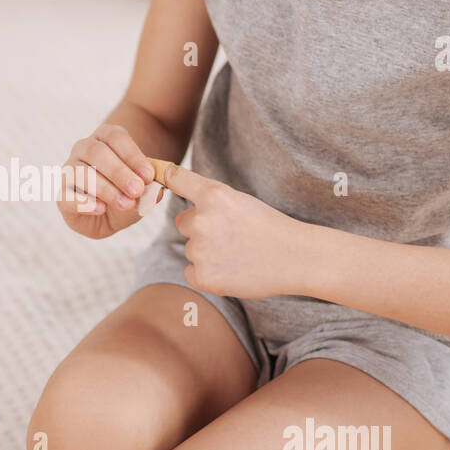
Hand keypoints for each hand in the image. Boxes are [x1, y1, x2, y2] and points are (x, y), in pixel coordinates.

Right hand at [57, 124, 164, 239]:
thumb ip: (149, 189)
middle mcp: (84, 148)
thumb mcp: (143, 191)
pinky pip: (67, 195)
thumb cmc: (125, 194)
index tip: (149, 176)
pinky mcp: (61, 193)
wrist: (107, 216)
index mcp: (105, 138)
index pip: (116, 137)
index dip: (133, 156)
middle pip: (97, 152)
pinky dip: (83, 202)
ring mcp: (69, 169)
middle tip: (137, 190)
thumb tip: (157, 191)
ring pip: (81, 172)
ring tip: (125, 203)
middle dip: (119, 172)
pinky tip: (100, 209)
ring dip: (105, 188)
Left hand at [160, 162, 305, 299]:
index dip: (164, 175)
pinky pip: (191, 272)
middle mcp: (202, 220)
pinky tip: (231, 269)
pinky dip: (206, 273)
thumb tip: (179, 213)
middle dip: (201, 229)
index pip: (176, 178)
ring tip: (238, 253)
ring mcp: (201, 250)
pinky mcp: (203, 276)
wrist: (295, 258)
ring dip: (207, 253)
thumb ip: (207, 200)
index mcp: (214, 195)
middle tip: (233, 236)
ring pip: (191, 249)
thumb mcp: (239, 201)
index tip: (154, 173)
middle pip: (184, 223)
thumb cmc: (268, 227)